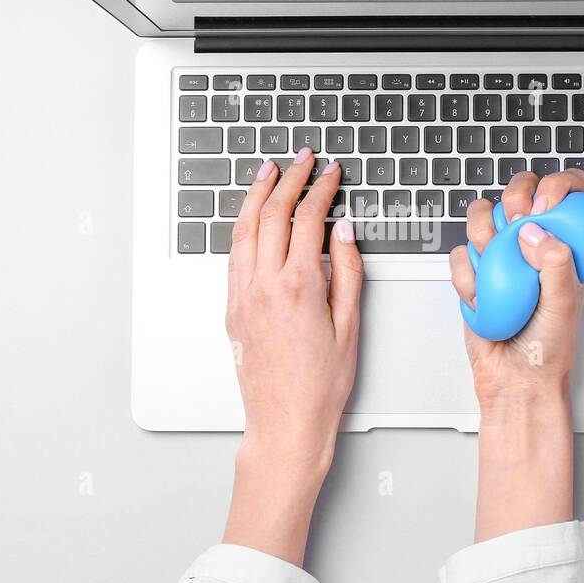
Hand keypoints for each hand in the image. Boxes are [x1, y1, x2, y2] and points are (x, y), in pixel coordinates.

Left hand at [221, 148, 363, 564]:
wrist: (284, 423)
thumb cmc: (321, 386)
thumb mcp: (350, 327)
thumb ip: (348, 273)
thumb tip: (344, 233)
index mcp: (300, 286)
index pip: (309, 219)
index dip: (322, 189)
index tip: (331, 172)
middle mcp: (265, 284)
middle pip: (274, 213)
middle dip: (289, 179)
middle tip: (303, 159)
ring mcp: (243, 294)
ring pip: (245, 228)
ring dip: (258, 194)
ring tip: (269, 171)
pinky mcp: (232, 307)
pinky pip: (234, 253)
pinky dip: (244, 225)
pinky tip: (252, 216)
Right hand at [449, 169, 583, 540]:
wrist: (515, 380)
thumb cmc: (548, 348)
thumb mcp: (566, 306)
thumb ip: (556, 264)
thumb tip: (533, 231)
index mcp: (565, 243)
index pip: (566, 191)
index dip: (556, 185)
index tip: (547, 205)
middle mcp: (531, 242)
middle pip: (518, 191)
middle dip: (514, 201)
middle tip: (516, 232)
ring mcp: (500, 254)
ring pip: (482, 216)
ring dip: (485, 239)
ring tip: (496, 273)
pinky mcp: (472, 271)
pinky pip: (459, 255)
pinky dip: (466, 277)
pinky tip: (482, 299)